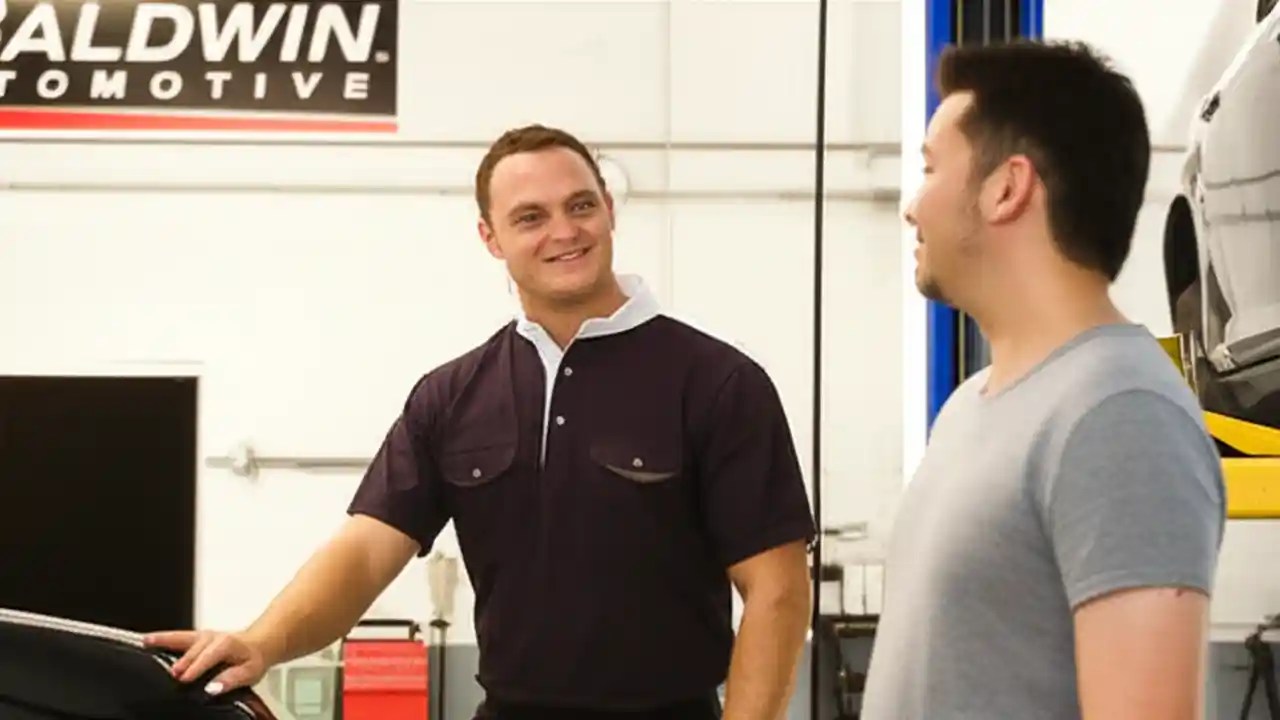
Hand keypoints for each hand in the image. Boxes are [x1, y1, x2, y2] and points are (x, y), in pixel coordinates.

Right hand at [142, 629, 269, 694]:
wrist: (257, 645)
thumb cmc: (252, 659)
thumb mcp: (249, 672)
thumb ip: (231, 679)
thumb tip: (213, 687)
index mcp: (226, 645)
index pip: (209, 656)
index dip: (197, 667)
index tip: (185, 678)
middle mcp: (212, 638)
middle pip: (193, 649)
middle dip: (183, 662)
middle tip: (171, 674)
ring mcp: (201, 636)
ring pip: (181, 638)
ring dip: (165, 642)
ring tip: (147, 644)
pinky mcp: (193, 638)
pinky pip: (175, 637)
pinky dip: (161, 638)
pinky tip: (146, 640)